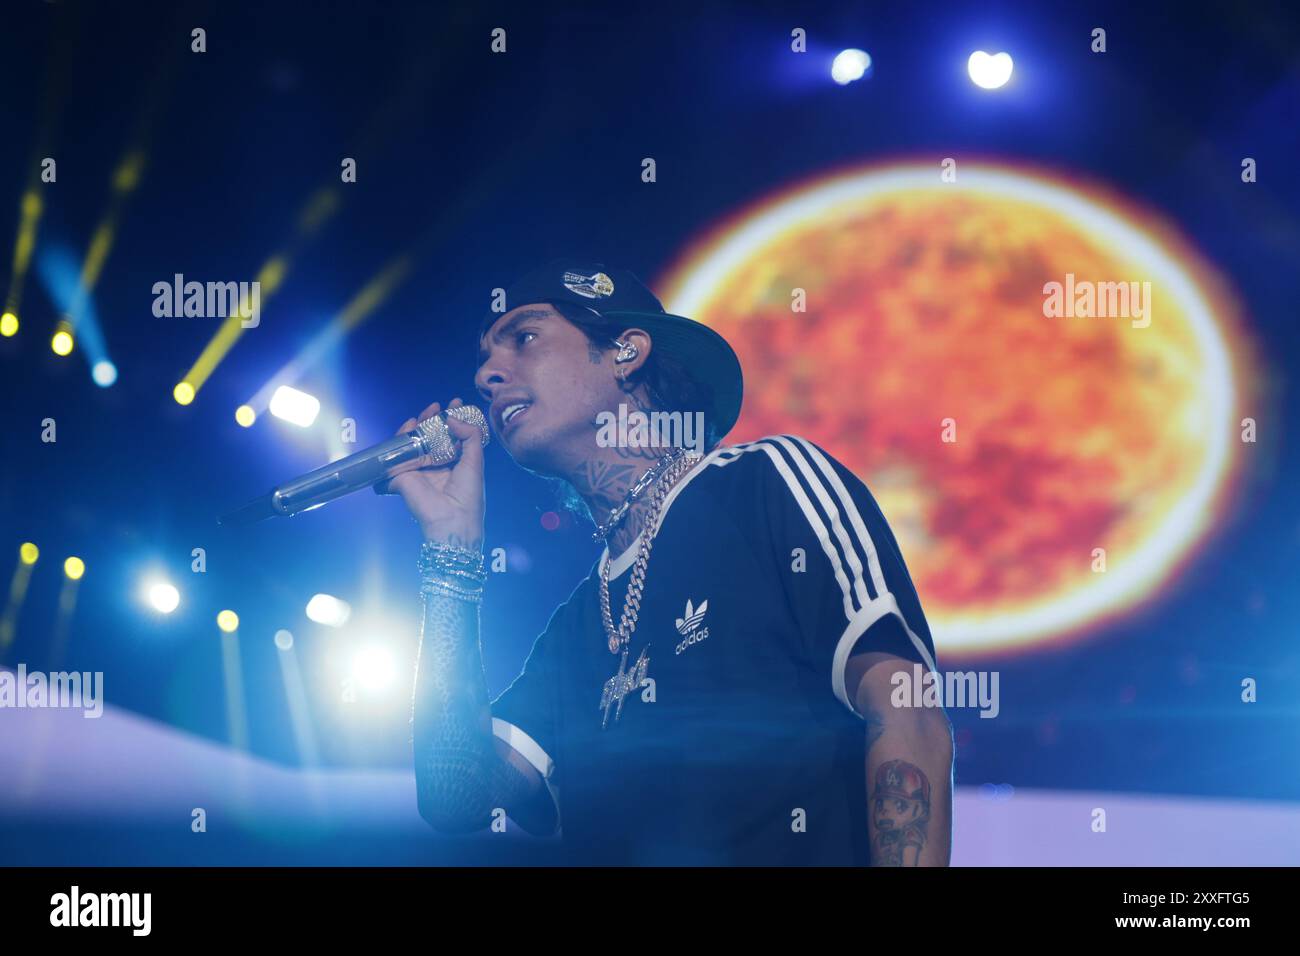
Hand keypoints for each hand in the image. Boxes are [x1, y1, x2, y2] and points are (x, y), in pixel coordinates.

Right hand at [387, 398, 485, 548]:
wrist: (450, 518)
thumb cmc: (468, 493)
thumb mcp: (475, 460)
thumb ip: (470, 436)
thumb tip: (453, 417)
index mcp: (455, 464)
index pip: (451, 437)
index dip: (453, 420)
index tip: (456, 403)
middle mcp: (436, 465)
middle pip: (432, 436)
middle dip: (435, 419)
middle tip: (440, 406)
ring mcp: (419, 468)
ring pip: (415, 441)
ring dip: (420, 423)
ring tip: (429, 410)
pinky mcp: (402, 474)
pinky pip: (399, 452)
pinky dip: (402, 436)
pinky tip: (410, 424)